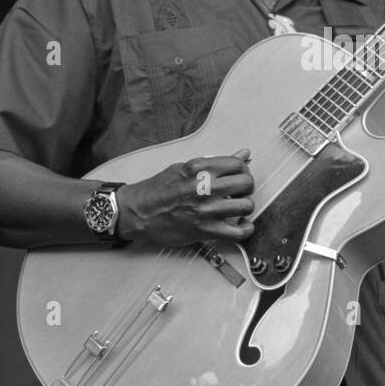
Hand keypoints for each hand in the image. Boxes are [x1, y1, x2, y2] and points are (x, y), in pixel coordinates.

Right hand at [117, 149, 254, 245]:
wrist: (138, 212)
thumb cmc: (159, 189)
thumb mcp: (186, 167)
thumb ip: (216, 162)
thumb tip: (244, 153)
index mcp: (199, 168)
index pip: (238, 164)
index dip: (243, 170)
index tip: (238, 176)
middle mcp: (204, 187)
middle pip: (246, 183)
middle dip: (246, 187)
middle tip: (239, 192)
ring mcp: (205, 210)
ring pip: (246, 206)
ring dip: (245, 207)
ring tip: (237, 208)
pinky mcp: (205, 230)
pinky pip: (238, 231)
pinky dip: (245, 229)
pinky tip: (241, 225)